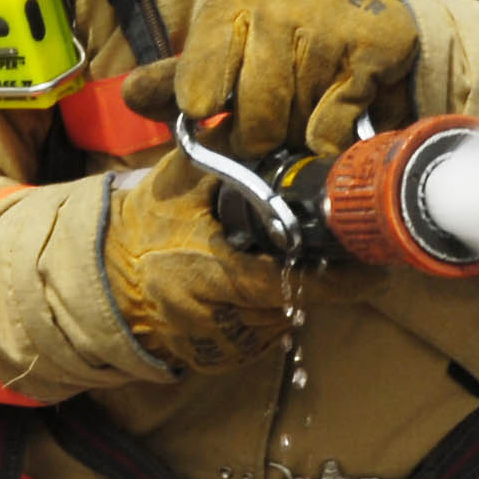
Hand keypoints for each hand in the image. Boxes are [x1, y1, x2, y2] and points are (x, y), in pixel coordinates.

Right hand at [101, 149, 388, 373]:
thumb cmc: (145, 221)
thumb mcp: (181, 179)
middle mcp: (209, 316)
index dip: (337, 282)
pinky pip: (258, 342)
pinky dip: (266, 316)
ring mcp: (211, 344)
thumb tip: (270, 118)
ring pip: (278, 324)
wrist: (103, 272)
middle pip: (290, 304)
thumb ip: (225, 150)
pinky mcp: (211, 360)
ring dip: (290, 297)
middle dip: (317, 283)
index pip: (286, 283)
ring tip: (283, 264)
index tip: (375, 273)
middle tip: (340, 259)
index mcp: (205, 270)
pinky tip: (255, 288)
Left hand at [123, 0, 418, 155]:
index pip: (195, 82)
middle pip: (252, 120)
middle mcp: (274, 12)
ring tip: (311, 102)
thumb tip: (131, 95)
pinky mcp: (369, 49)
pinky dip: (337, 134)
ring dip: (303, 132)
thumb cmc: (287, 46)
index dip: (201, 105)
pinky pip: (335, 126)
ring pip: (296, 127)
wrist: (371, 15)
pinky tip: (343, 106)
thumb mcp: (228, 54)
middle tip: (276, 110)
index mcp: (228, 14)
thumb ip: (180, 81)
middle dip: (264, 134)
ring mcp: (325, 28)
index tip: (206, 110)